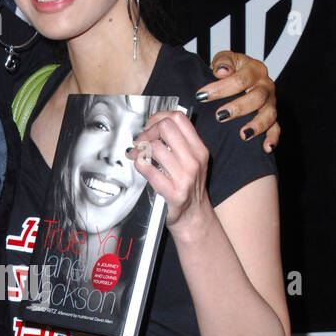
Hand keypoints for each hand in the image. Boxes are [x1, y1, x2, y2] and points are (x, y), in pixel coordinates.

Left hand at [132, 110, 212, 232]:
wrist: (194, 217)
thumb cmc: (189, 188)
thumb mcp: (192, 161)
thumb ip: (179, 143)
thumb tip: (153, 126)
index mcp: (200, 149)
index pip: (179, 118)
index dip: (159, 117)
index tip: (150, 125)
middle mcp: (194, 161)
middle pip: (166, 128)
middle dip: (148, 131)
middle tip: (141, 141)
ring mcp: (184, 177)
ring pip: (154, 147)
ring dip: (139, 149)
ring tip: (136, 154)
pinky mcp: (173, 192)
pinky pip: (148, 169)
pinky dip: (139, 163)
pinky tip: (139, 165)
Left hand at [196, 51, 279, 153]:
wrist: (238, 78)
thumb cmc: (229, 70)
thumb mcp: (224, 60)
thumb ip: (223, 62)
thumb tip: (222, 71)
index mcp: (255, 69)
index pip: (240, 79)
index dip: (221, 88)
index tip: (202, 96)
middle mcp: (266, 86)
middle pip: (257, 97)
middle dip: (238, 108)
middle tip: (220, 116)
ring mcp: (270, 103)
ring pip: (269, 114)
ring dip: (257, 125)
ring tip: (243, 135)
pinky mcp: (272, 117)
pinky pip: (276, 129)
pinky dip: (273, 138)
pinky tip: (266, 148)